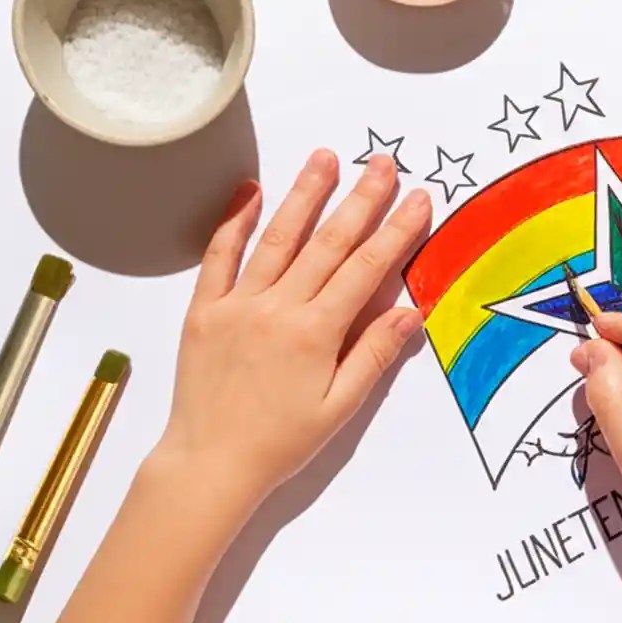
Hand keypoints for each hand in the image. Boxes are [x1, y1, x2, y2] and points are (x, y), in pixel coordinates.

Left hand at [156, 149, 431, 499]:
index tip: (417, 198)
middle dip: (360, 200)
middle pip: (328, 243)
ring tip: (326, 158)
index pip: (366, 269)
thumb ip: (375, 353)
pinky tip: (252, 191)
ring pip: (278, 239)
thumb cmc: (281, 443)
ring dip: (304, 196)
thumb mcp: (340, 407)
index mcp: (315, 333)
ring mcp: (238, 304)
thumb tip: (412, 310)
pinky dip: (234, 221)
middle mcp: (278, 309)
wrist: (209, 464)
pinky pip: (219, 256)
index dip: (396, 231)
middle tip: (382, 163)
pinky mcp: (204, 310)